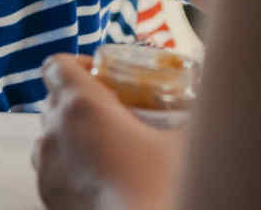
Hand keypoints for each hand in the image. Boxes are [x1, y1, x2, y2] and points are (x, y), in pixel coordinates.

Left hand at [33, 54, 183, 209]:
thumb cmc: (161, 187)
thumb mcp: (189, 141)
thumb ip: (197, 113)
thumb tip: (214, 101)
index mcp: (81, 105)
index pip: (56, 65)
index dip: (78, 64)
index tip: (103, 76)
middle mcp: (54, 133)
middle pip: (54, 100)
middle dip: (81, 101)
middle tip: (115, 111)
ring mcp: (46, 168)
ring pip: (49, 137)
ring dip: (72, 135)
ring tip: (107, 147)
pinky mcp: (47, 198)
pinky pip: (52, 171)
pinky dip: (71, 168)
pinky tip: (102, 178)